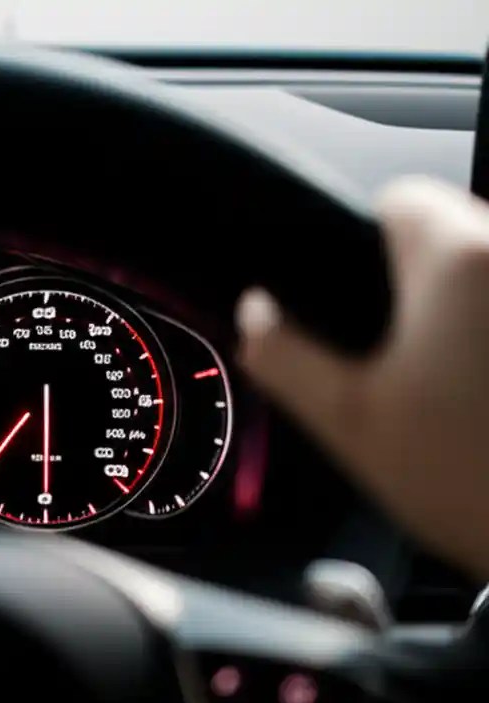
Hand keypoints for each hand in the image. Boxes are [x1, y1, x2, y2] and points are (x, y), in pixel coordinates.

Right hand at [238, 176, 488, 580]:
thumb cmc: (475, 486)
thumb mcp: (350, 425)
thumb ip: (286, 356)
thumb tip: (253, 316)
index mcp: (454, 262)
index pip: (400, 200)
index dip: (367, 246)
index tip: (366, 302)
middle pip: (453, 235)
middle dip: (423, 291)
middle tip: (410, 368)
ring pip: (488, 277)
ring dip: (471, 316)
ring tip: (463, 396)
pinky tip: (488, 403)